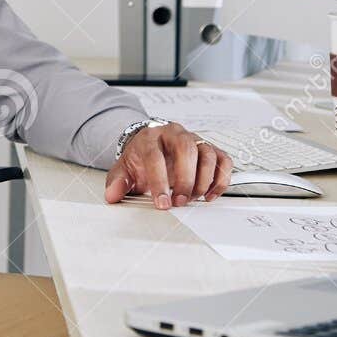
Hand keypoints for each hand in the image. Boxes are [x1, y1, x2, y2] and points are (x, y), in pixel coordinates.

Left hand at [104, 122, 232, 208]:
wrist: (152, 143)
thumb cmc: (141, 157)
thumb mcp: (125, 168)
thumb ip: (118, 181)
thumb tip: (112, 195)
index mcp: (151, 136)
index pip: (155, 155)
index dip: (159, 180)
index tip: (162, 202)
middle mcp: (175, 134)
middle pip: (186, 148)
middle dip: (185, 178)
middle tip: (180, 201)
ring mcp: (195, 139)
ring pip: (208, 153)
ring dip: (204, 180)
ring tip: (194, 198)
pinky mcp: (210, 149)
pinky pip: (223, 160)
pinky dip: (221, 178)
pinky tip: (210, 194)